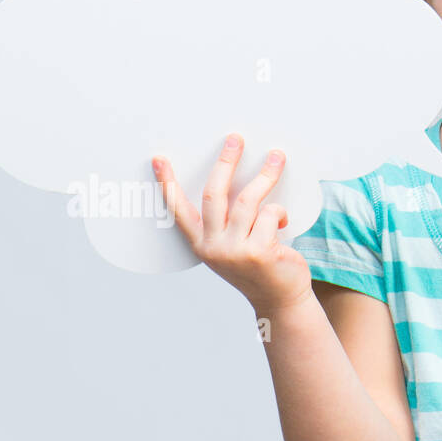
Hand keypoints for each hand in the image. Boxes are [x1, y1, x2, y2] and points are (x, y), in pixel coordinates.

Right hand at [151, 134, 313, 317]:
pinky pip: (269, 214)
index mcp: (202, 245)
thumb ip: (229, 224)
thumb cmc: (260, 269)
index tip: (158, 159)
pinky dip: (279, 212)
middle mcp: (214, 248)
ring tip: (277, 157)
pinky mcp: (260, 252)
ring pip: (248, 200)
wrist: (281, 301)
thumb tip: (240, 181)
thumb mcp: (234, 248)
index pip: (179, 210)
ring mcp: (236, 251)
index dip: (168, 184)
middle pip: (215, 194)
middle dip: (225, 162)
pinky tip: (283, 221)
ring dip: (265, 175)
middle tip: (235, 139)